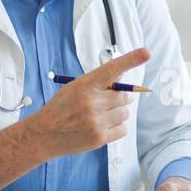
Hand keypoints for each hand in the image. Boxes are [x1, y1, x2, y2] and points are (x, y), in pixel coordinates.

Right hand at [30, 47, 149, 158]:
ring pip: (124, 113)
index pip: (112, 68)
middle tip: (107, 102)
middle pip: (124, 96)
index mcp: (85, 85)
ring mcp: (96, 121)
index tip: (146, 52)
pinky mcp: (99, 138)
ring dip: (117, 114)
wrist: (43, 134)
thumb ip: (97, 82)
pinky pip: (123, 129)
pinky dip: (116, 128)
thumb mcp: (74, 88)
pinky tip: (102, 127)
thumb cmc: (60, 109)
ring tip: (100, 116)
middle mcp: (92, 102)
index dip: (131, 59)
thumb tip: (122, 78)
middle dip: (120, 98)